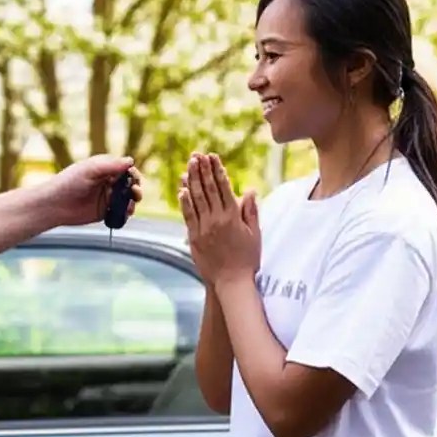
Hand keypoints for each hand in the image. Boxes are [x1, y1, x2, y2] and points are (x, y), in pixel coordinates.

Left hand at [48, 154, 143, 226]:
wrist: (54, 205)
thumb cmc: (68, 183)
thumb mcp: (90, 170)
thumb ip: (110, 165)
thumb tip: (130, 161)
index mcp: (105, 168)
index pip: (126, 169)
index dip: (132, 173)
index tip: (133, 177)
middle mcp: (108, 182)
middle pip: (130, 184)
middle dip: (136, 187)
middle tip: (135, 191)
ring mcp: (107, 197)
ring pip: (128, 198)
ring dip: (133, 200)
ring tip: (131, 203)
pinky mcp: (105, 211)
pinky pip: (121, 211)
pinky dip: (126, 212)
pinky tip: (126, 212)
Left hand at [178, 153, 259, 286]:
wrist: (231, 281)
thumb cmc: (247, 258)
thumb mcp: (255, 234)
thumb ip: (250, 211)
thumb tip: (249, 190)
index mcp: (233, 217)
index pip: (223, 187)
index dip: (217, 170)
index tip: (212, 157)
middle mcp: (217, 220)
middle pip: (208, 189)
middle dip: (202, 170)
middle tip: (197, 154)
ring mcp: (204, 228)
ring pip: (196, 199)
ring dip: (192, 180)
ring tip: (189, 165)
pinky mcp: (194, 237)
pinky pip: (188, 215)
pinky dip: (184, 201)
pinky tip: (182, 189)